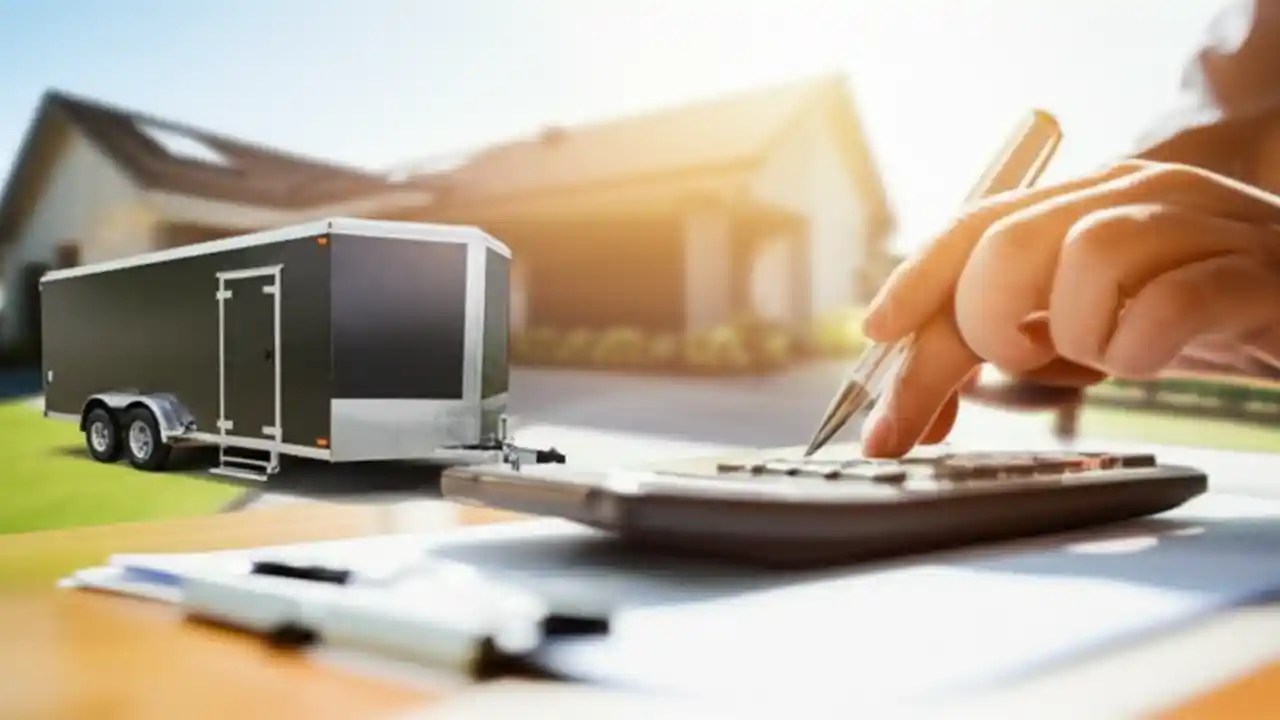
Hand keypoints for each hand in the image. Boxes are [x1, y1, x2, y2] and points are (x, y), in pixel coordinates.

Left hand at [860, 160, 1279, 456]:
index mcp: (1084, 200)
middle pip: (1007, 247)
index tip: (875, 335)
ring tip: (1100, 358)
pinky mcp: (1254, 271)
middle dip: (969, 334)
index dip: (917, 280)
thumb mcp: (1084, 322)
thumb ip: (1007, 338)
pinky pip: (1166, 306)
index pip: (974, 226)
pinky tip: (1153, 358)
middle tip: (985, 381)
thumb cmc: (1192, 314)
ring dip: (1072, 333)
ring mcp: (1197, 224)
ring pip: (1085, 257)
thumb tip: (916, 397)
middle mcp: (1134, 195)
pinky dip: (1140, 348)